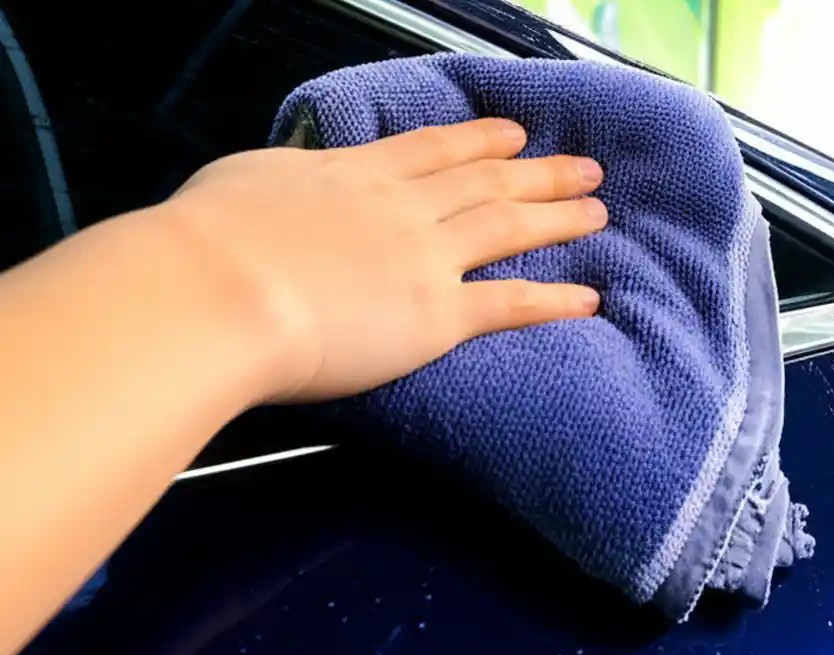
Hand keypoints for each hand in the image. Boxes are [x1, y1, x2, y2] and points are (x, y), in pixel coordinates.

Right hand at [162, 118, 605, 402]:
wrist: (221, 292)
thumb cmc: (211, 242)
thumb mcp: (245, 183)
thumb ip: (285, 183)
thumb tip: (290, 187)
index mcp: (355, 174)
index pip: (432, 150)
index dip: (480, 140)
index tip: (512, 134)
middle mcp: (403, 209)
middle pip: (487, 181)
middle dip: (540, 171)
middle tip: (583, 168)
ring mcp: (426, 259)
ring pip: (509, 227)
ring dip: (558, 217)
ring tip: (598, 210)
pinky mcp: (437, 316)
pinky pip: (509, 304)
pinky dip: (554, 302)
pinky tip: (588, 300)